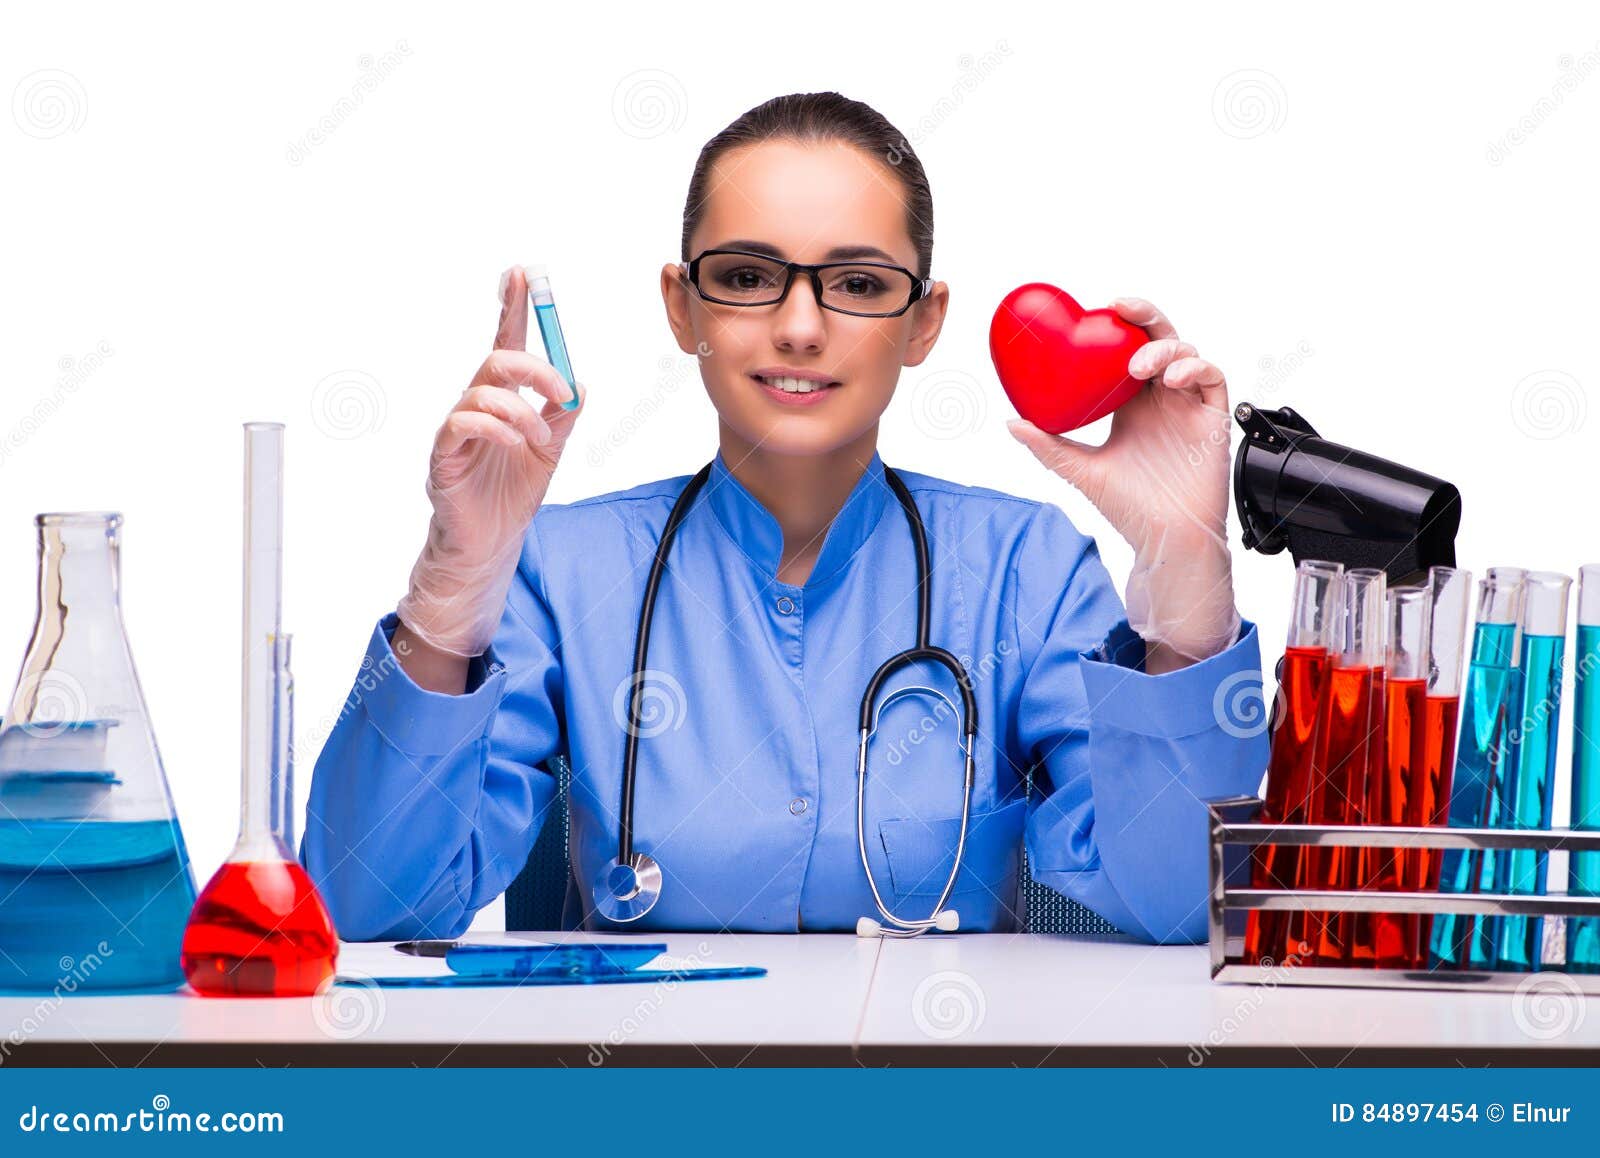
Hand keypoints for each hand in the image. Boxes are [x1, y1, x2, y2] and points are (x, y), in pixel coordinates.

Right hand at [395, 266, 586, 656]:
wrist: (492, 542)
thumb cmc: (512, 493)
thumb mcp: (550, 450)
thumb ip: (561, 416)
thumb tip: (580, 383)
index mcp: (502, 399)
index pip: (506, 344)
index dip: (513, 309)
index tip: (521, 275)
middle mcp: (476, 406)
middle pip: (497, 361)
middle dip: (533, 367)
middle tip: (560, 392)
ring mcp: (457, 430)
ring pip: (482, 392)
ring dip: (520, 410)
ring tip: (537, 436)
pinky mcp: (444, 456)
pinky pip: (462, 425)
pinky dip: (495, 428)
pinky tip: (514, 443)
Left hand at [1007, 297, 1239, 667]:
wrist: (1164, 537)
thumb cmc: (1128, 507)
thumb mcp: (1079, 469)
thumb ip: (1048, 445)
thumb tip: (1011, 422)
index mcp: (1130, 402)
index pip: (1126, 349)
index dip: (1117, 325)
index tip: (1097, 310)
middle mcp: (1159, 398)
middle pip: (1159, 339)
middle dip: (1144, 316)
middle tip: (1121, 308)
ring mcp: (1187, 405)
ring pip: (1185, 352)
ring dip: (1164, 349)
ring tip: (1140, 366)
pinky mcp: (1212, 418)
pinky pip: (1212, 377)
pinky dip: (1194, 368)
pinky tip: (1172, 379)